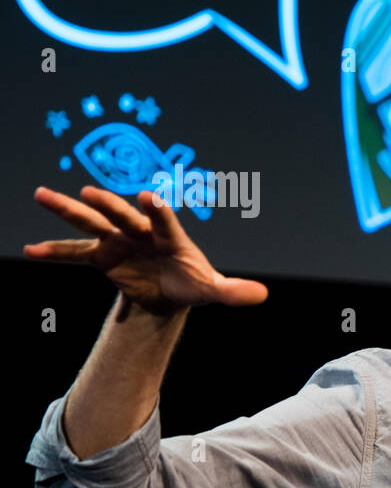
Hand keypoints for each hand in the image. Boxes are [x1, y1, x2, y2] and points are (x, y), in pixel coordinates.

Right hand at [23, 186, 268, 313]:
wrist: (172, 291)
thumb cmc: (193, 283)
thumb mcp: (212, 290)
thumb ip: (232, 291)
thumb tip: (262, 295)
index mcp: (170, 237)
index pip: (165, 221)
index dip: (158, 210)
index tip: (147, 197)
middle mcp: (142, 232)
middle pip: (123, 216)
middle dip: (109, 205)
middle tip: (89, 192)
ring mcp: (119, 241)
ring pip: (92, 223)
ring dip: (68, 210)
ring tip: (43, 194)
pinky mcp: (102, 256)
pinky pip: (75, 254)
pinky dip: (55, 251)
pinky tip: (30, 250)